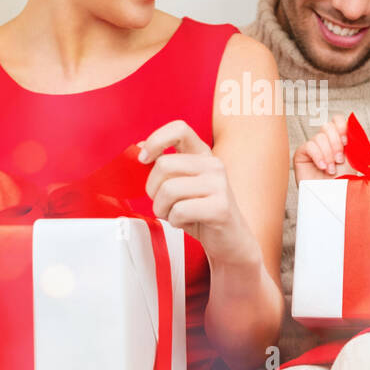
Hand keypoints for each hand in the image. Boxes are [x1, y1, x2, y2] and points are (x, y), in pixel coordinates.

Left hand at [139, 120, 260, 267]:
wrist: (229, 241)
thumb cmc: (200, 212)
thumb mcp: (181, 185)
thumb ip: (165, 165)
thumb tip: (140, 147)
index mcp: (203, 154)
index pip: (179, 128)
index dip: (156, 140)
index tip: (144, 159)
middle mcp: (214, 165)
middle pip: (164, 164)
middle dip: (152, 189)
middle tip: (162, 202)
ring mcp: (220, 185)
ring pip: (168, 189)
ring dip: (162, 209)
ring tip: (175, 214)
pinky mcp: (220, 208)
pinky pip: (179, 211)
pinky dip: (175, 221)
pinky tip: (186, 222)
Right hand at [292, 113, 354, 182]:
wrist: (331, 197)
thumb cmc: (341, 182)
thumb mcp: (352, 160)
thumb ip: (351, 142)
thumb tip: (351, 127)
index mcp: (338, 139)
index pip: (337, 120)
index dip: (341, 126)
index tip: (346, 141)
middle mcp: (325, 141)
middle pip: (328, 126)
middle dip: (336, 143)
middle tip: (339, 160)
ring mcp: (312, 147)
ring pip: (319, 137)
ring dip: (328, 154)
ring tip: (331, 169)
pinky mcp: (301, 154)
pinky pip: (309, 146)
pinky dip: (318, 156)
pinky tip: (322, 167)